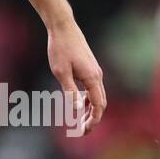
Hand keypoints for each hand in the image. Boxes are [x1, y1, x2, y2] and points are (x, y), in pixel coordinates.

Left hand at [46, 18, 106, 134]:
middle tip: (82, 131)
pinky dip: (88, 98)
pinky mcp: (90, 67)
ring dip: (90, 109)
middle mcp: (97, 75)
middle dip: (92, 118)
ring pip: (96, 95)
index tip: (85, 131)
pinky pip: (92, 88)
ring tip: (80, 121)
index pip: (98, 105)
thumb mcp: (61, 72)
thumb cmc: (60, 48)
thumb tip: (77, 109)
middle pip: (100, 102)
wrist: (63, 27)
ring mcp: (94, 71)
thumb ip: (70, 91)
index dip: (93, 120)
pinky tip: (79, 103)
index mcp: (92, 78)